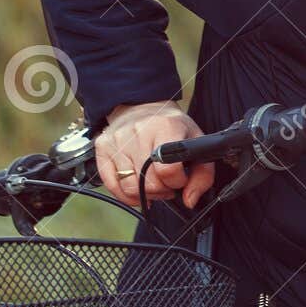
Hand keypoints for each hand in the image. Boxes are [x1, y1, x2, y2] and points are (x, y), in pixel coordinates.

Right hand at [96, 101, 215, 209]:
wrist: (142, 106)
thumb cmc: (171, 127)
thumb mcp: (196, 142)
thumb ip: (202, 175)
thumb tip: (189, 200)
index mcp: (165, 127)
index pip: (168, 170)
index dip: (177, 182)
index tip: (180, 178)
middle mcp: (138, 132)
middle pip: (149, 182)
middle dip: (162, 190)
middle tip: (167, 183)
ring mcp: (117, 140)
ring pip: (130, 187)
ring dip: (145, 193)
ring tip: (153, 183)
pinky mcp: (103, 148)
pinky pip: (112, 185)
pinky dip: (126, 195)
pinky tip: (137, 189)